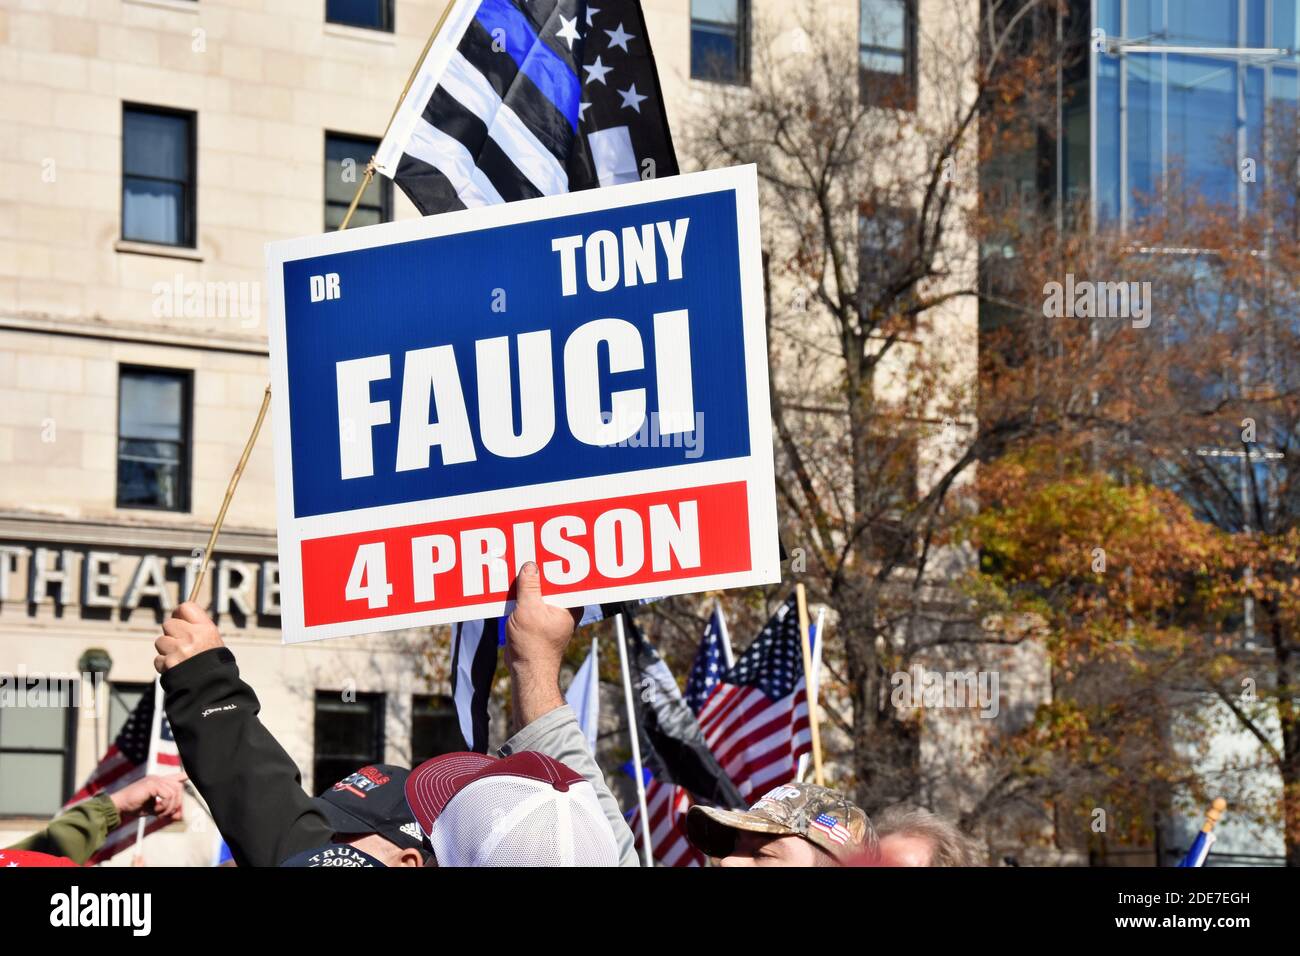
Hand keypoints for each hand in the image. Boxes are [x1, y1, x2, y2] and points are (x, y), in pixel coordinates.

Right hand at [110, 772, 187, 824]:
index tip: (189, 776)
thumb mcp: (154, 810)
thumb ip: (166, 810)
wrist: (118, 806)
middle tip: (166, 814)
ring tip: (159, 813)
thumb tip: (179, 816)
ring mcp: (155, 779)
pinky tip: (156, 809)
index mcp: (156, 782)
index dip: (183, 776)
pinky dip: (165, 805)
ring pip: (174, 791)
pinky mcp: (152, 784)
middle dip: (176, 803)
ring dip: (169, 806)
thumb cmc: (133, 807)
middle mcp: (157, 778)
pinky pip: (168, 794)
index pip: (174, 777)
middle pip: (178, 787)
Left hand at [154, 602, 224, 673]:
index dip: (180, 613)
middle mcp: (191, 637)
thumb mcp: (213, 642)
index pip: (186, 607)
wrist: (211, 690)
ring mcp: (178, 650)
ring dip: (167, 650)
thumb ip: (198, 629)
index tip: (179, 618)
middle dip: (172, 633)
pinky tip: (176, 669)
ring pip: (161, 641)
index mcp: (205, 629)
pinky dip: (164, 664)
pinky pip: (159, 659)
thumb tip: (179, 615)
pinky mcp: (167, 663)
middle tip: (181, 644)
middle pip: (169, 624)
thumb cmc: (214, 665)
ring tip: (180, 659)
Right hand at [505, 562, 580, 731]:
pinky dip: (523, 594)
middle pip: (553, 580)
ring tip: (517, 565)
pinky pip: (532, 601)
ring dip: (529, 582)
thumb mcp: (528, 611)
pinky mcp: (540, 620)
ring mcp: (552, 613)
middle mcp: (566, 607)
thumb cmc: (533, 646)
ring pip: (541, 590)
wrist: (527, 672)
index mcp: (572, 604)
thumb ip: (530, 586)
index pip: (568, 575)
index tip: (544, 547)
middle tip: (527, 552)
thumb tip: (530, 565)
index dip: (556, 560)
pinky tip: (512, 585)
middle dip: (539, 569)